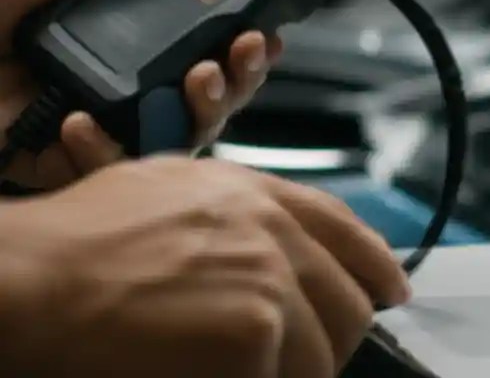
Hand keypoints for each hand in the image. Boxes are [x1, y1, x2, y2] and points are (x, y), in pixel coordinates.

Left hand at [0, 0, 282, 188]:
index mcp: (117, 36)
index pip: (197, 45)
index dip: (237, 43)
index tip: (262, 29)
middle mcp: (115, 83)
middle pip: (204, 96)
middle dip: (237, 79)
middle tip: (242, 55)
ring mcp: (93, 125)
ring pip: (175, 138)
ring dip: (200, 113)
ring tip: (196, 81)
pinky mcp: (61, 164)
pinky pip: (111, 173)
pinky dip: (108, 152)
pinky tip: (82, 120)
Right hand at [0, 156, 411, 377]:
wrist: (34, 277)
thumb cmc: (75, 242)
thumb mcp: (166, 191)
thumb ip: (232, 215)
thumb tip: (276, 247)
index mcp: (252, 193)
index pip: (345, 228)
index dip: (377, 264)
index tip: (392, 289)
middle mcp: (273, 231)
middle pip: (349, 301)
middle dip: (330, 338)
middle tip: (295, 360)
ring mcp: (271, 281)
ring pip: (323, 353)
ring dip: (292, 371)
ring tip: (240, 371)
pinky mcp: (257, 332)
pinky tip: (209, 375)